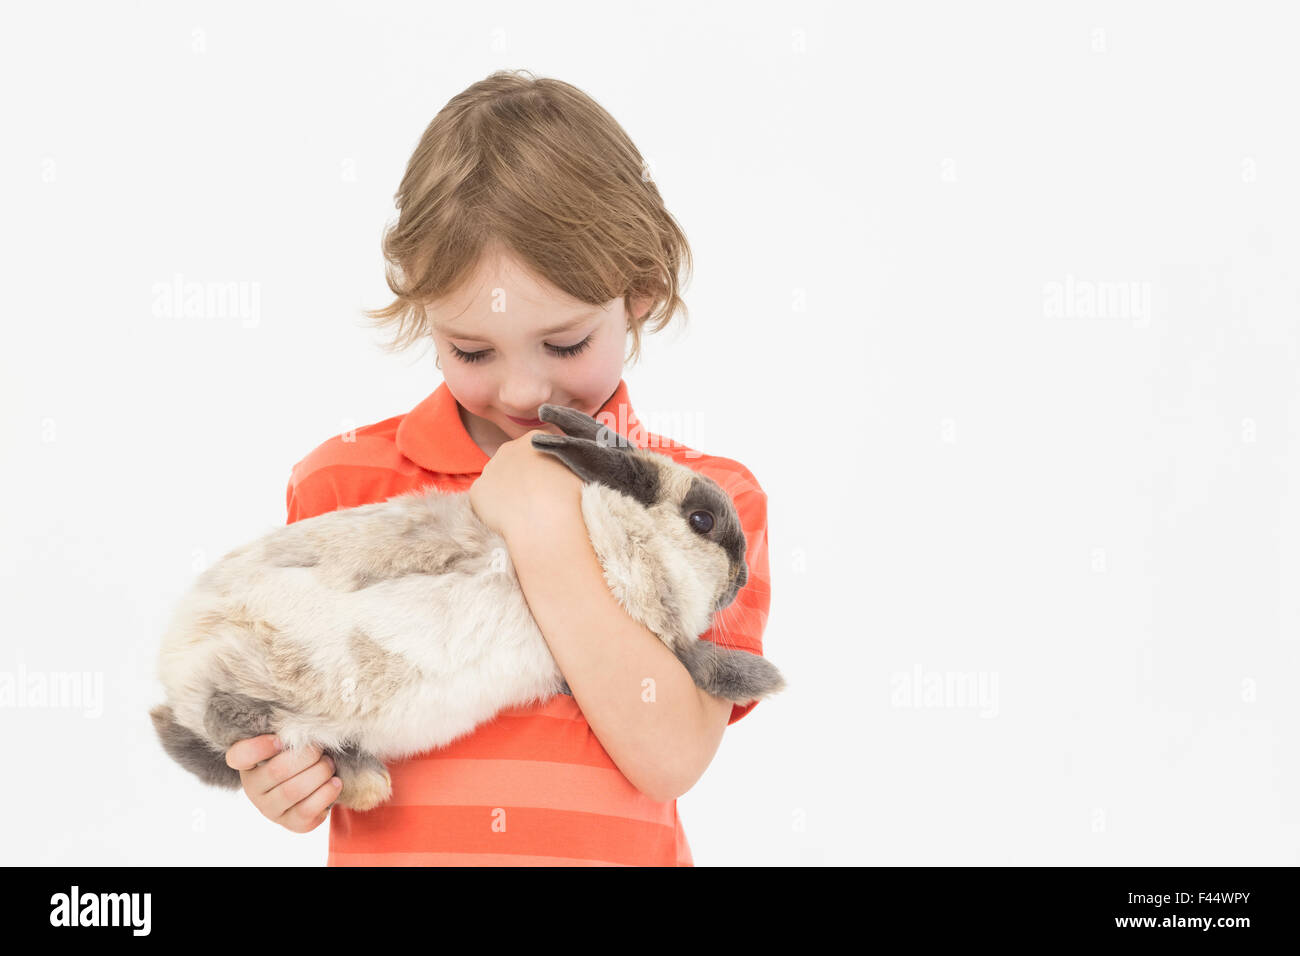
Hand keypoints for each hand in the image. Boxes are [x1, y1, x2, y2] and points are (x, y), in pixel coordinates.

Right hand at [225, 735, 341, 832]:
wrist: (312, 787)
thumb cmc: (298, 758)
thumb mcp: (288, 744)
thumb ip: (290, 735)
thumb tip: (306, 726)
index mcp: (248, 765)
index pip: (239, 756)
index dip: (259, 747)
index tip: (280, 739)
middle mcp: (253, 790)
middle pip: (277, 771)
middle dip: (307, 757)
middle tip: (320, 750)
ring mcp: (270, 809)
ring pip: (293, 791)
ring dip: (319, 773)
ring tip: (329, 765)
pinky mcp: (291, 824)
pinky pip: (307, 810)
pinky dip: (326, 793)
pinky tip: (335, 782)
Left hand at [468, 428, 582, 539]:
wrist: (546, 522)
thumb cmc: (570, 497)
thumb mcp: (578, 470)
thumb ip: (568, 464)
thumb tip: (566, 472)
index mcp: (535, 438)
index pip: (537, 448)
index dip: (545, 468)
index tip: (551, 484)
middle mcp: (509, 448)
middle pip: (514, 461)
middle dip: (523, 477)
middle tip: (537, 499)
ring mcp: (490, 468)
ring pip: (498, 480)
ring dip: (507, 492)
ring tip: (523, 512)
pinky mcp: (477, 490)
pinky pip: (484, 499)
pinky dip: (493, 509)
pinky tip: (508, 520)